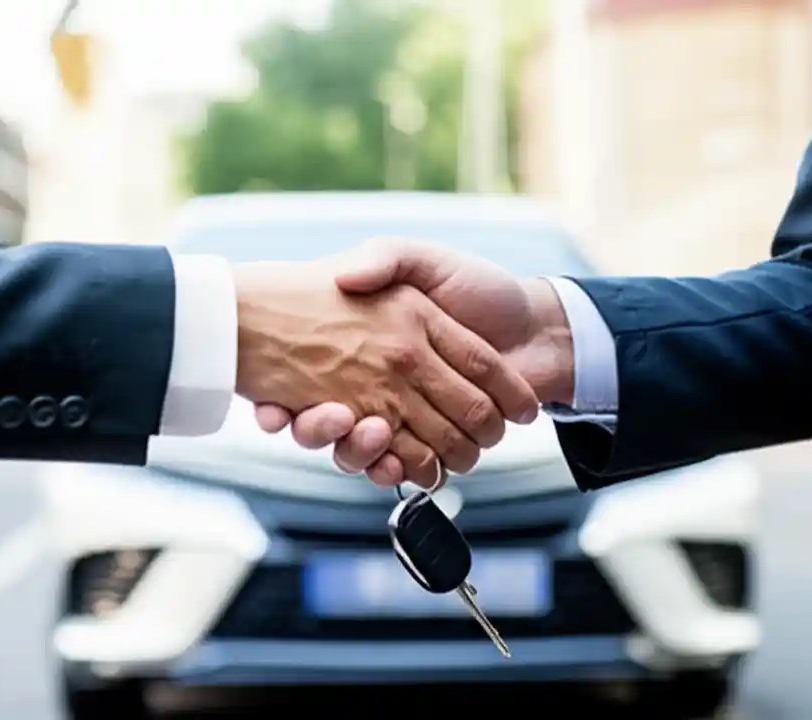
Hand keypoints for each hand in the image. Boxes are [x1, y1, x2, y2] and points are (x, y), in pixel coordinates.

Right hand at [234, 258, 539, 483]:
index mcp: (366, 342)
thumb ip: (384, 259)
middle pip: (331, 419)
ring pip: (358, 449)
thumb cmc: (482, 288)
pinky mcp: (426, 444)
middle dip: (320, 427)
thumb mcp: (422, 259)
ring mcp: (401, 415)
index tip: (272, 401)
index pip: (312, 372)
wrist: (539, 327)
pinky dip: (388, 472)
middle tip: (328, 416)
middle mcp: (379, 382)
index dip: (286, 391)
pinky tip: (391, 464)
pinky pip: (394, 468)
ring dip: (355, 450)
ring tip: (368, 431)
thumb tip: (345, 277)